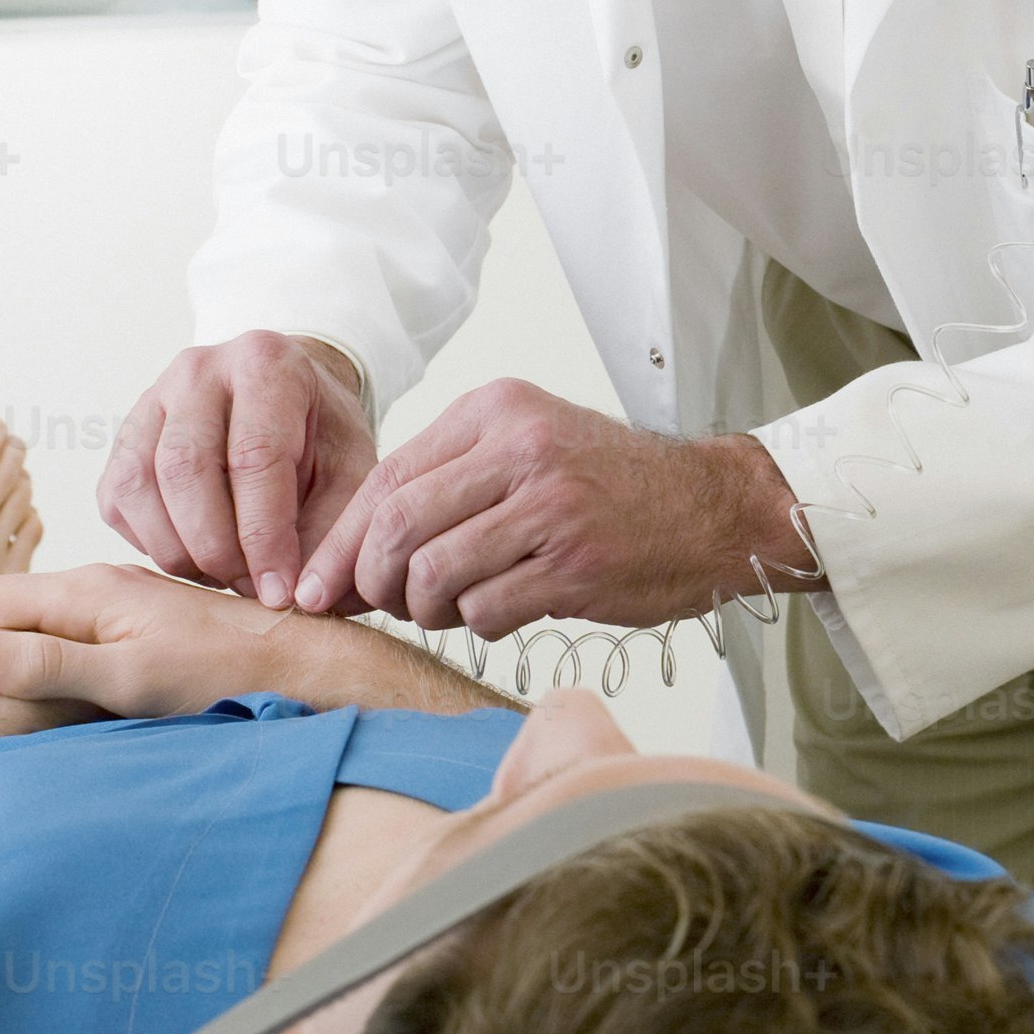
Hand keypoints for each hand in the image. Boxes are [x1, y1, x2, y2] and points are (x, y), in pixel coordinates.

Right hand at [0, 564, 282, 725]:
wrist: (304, 666)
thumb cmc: (226, 676)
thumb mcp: (129, 678)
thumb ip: (47, 665)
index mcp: (84, 590)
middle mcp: (96, 587)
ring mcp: (119, 605)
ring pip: (30, 619)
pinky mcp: (139, 627)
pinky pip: (62, 633)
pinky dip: (24, 656)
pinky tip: (22, 688)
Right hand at [103, 333, 376, 606]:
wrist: (285, 401)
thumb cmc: (320, 437)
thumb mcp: (350, 472)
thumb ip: (333, 530)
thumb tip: (303, 598)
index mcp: (265, 364)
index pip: (253, 455)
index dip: (264, 535)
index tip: (278, 591)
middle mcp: (198, 371)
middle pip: (186, 468)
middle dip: (216, 547)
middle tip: (248, 588)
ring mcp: (151, 399)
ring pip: (139, 484)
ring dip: (177, 549)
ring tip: (222, 576)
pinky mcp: (123, 437)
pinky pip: (118, 499)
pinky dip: (150, 542)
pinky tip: (193, 556)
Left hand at [302, 381, 818, 635]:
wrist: (717, 509)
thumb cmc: (611, 489)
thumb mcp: (526, 452)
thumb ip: (446, 488)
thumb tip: (347, 558)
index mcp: (497, 410)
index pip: (386, 477)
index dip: (342, 542)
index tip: (315, 587)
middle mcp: (521, 448)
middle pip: (397, 528)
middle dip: (373, 583)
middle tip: (385, 606)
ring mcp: (551, 506)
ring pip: (434, 574)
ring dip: (427, 609)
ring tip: (452, 609)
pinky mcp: (577, 564)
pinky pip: (485, 610)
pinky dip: (479, 623)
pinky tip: (504, 612)